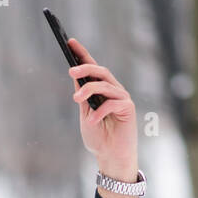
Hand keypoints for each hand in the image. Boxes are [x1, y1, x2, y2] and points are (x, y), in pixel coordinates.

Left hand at [66, 39, 138, 197]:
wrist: (110, 156)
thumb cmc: (98, 137)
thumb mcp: (85, 114)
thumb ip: (83, 96)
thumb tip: (76, 76)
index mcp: (101, 90)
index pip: (92, 68)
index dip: (82, 54)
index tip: (69, 41)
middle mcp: (113, 90)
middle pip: (100, 72)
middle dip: (85, 68)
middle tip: (71, 71)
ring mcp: (122, 97)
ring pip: (105, 85)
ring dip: (88, 90)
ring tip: (76, 99)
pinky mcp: (128, 108)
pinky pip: (112, 103)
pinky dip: (99, 112)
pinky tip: (93, 121)